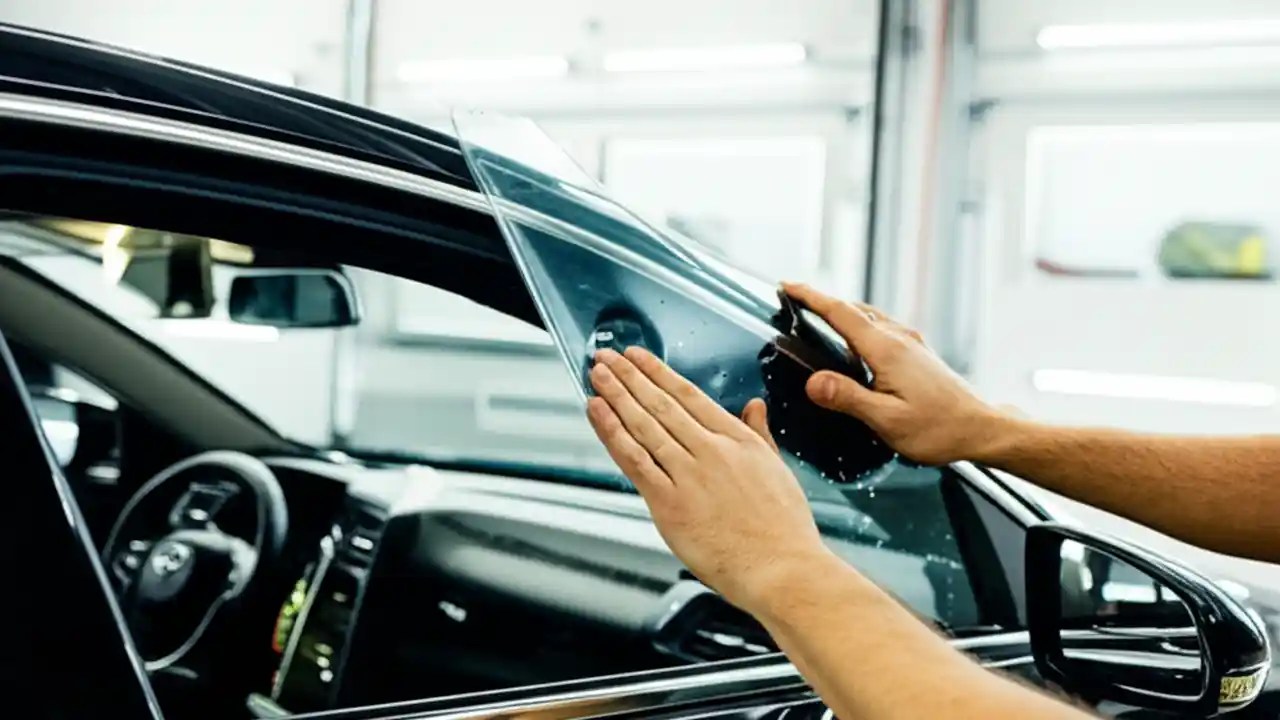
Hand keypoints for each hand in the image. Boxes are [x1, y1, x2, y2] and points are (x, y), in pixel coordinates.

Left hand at [585, 347, 835, 614]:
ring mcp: (688, 475)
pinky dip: (612, 432)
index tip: (637, 357)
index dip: (658, 373)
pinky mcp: (669, 503)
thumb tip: (754, 406)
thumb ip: (759, 434)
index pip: (688, 395)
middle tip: (605, 356)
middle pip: (660, 404)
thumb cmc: (783, 531)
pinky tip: (597, 412)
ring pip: (644, 425)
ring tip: (596, 375)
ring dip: (616, 395)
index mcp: (738, 440)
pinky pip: (634, 459)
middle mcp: (710, 450)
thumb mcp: (778, 469)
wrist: (782, 570)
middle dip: (629, 376)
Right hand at [782, 282, 1005, 464]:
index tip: (787, 285)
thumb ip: (848, 398)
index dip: (810, 297)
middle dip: (822, 302)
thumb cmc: (938, 429)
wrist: (981, 429)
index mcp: (886, 350)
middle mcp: (899, 339)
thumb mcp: (887, 420)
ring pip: (869, 317)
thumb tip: (812, 381)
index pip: (840, 313)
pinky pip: (883, 328)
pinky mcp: (919, 353)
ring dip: (842, 312)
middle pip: (853, 309)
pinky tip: (858, 342)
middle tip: (795, 299)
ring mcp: (911, 343)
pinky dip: (861, 325)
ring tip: (820, 317)